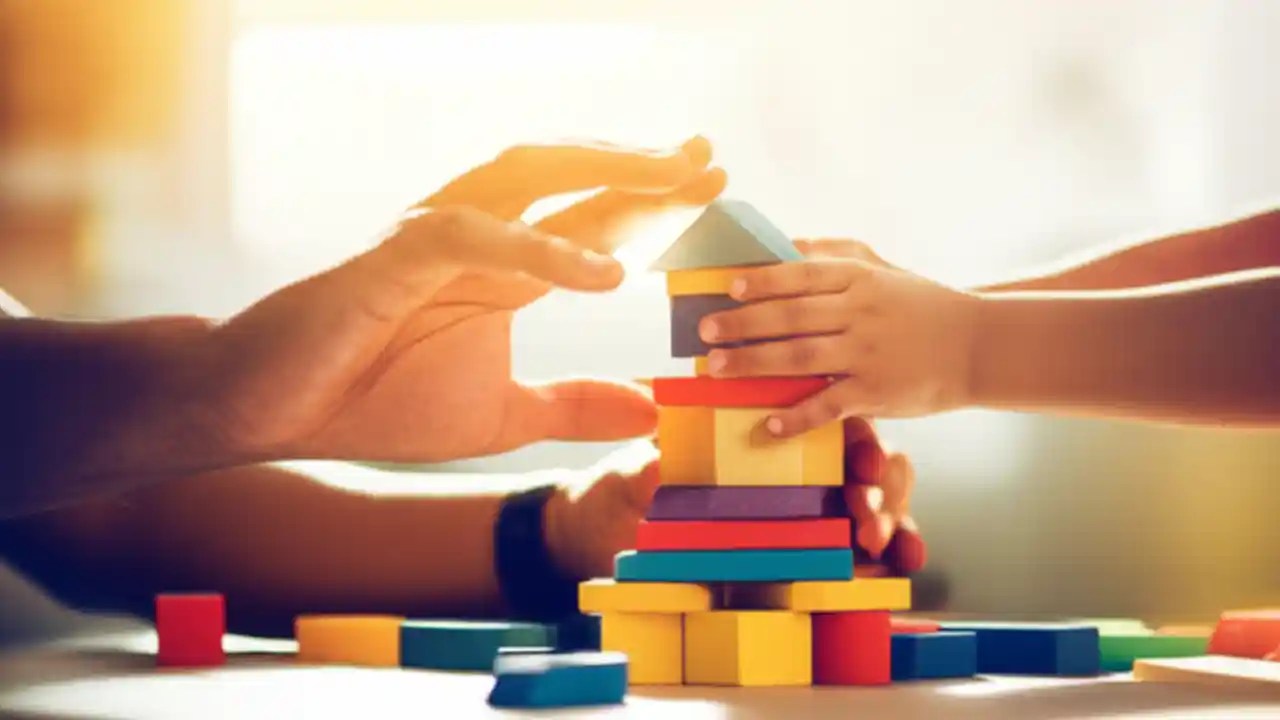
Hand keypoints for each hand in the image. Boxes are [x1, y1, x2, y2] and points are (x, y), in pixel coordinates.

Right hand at [196, 139, 725, 462]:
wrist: (270, 409)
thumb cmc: (373, 400)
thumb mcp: (501, 415)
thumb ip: (573, 405)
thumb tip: (648, 409)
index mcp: (501, 266)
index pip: (589, 215)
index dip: (652, 200)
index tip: (714, 186)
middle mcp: (473, 235)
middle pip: (568, 174)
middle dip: (641, 165)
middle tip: (709, 159)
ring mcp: (432, 237)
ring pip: (525, 177)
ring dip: (601, 173)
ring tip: (673, 182)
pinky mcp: (393, 259)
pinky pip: (476, 238)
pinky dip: (541, 249)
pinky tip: (603, 272)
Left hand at [541, 420, 927, 580]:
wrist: (604, 535)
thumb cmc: (624, 488)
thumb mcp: (635, 472)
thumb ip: (652, 467)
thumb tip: (664, 466)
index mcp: (759, 432)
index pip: (825, 423)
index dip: (854, 440)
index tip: (863, 462)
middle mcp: (790, 467)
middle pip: (861, 466)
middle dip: (878, 490)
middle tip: (869, 522)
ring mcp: (803, 511)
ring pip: (871, 505)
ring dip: (892, 523)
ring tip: (893, 550)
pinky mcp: (804, 553)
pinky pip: (856, 550)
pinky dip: (886, 555)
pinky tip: (904, 562)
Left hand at [697, 238, 979, 437]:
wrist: (976, 345)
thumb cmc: (918, 303)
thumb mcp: (880, 268)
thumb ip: (832, 255)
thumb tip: (778, 245)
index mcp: (860, 280)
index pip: (802, 275)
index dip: (764, 280)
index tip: (729, 287)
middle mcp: (861, 314)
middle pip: (792, 318)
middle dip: (743, 324)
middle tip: (705, 332)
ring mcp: (867, 355)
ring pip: (801, 359)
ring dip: (754, 364)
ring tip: (718, 368)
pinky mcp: (876, 394)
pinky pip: (828, 407)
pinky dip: (796, 418)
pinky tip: (767, 426)